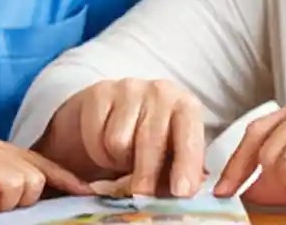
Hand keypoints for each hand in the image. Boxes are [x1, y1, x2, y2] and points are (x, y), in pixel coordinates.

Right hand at [48, 78, 205, 196]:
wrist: (109, 116)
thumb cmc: (148, 142)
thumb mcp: (169, 157)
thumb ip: (175, 174)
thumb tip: (180, 194)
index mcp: (186, 108)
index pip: (189, 134)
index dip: (186, 163)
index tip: (182, 191)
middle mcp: (161, 92)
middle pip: (151, 141)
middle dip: (147, 174)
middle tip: (141, 196)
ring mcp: (130, 89)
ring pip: (119, 141)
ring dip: (118, 160)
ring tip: (123, 159)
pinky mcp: (100, 91)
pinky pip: (96, 134)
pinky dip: (98, 150)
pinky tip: (105, 147)